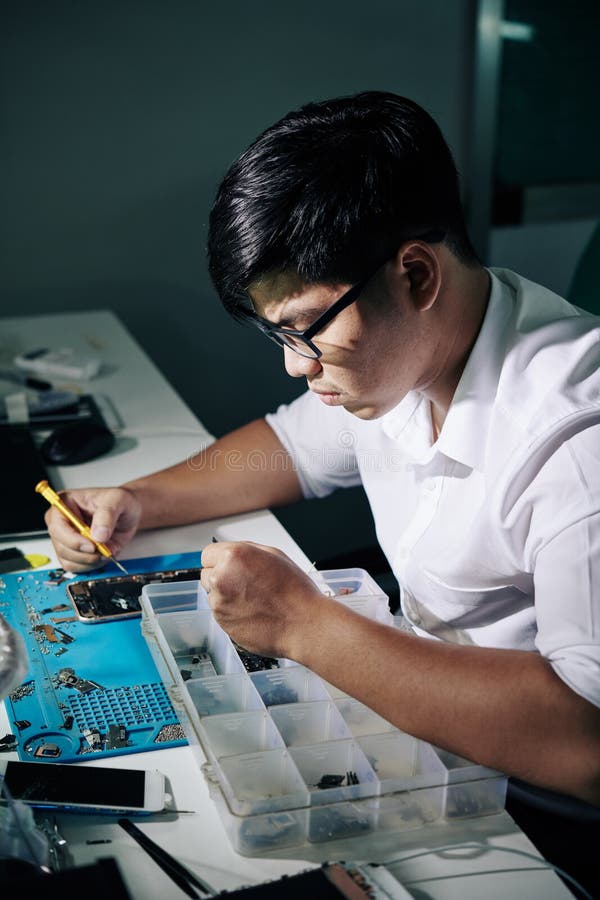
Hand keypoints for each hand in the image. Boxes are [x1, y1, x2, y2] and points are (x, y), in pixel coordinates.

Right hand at [45, 486, 141, 571]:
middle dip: (84, 553)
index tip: (92, 545)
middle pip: (61, 546)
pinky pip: (75, 567)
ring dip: (89, 561)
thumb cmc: (119, 502)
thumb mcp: (118, 500)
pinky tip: (102, 555)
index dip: (73, 540)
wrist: (128, 512)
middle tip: (103, 549)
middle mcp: (62, 522)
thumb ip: (107, 515)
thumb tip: (98, 535)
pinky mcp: (73, 552)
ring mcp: (65, 538)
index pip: (57, 526)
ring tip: (106, 550)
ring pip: (67, 560)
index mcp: (65, 503)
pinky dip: (91, 565)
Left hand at [199, 541, 327, 659]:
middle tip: (245, 584)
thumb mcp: (274, 555)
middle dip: (222, 577)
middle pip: (207, 575)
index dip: (220, 560)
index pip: (207, 554)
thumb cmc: (295, 591)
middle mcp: (221, 579)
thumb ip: (246, 551)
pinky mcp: (222, 624)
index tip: (229, 566)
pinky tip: (253, 613)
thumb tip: (232, 554)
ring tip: (254, 601)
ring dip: (227, 597)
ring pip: (214, 596)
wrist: (303, 624)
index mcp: (233, 557)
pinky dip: (232, 614)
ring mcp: (219, 604)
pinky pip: (221, 614)